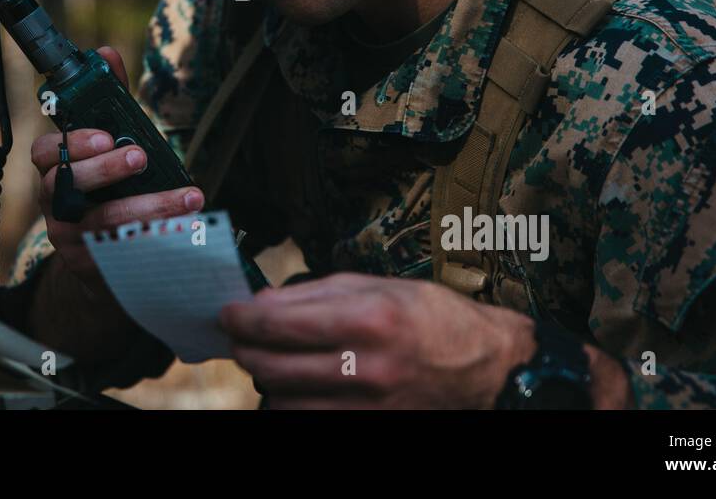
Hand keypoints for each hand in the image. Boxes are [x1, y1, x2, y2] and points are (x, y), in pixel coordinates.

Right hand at [29, 45, 203, 294]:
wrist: (108, 258)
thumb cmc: (112, 189)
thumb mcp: (112, 144)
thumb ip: (109, 101)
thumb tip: (105, 52)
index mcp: (56, 170)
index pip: (44, 152)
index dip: (70, 143)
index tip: (106, 135)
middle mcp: (54, 204)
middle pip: (62, 186)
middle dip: (103, 170)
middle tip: (141, 158)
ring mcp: (69, 239)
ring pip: (98, 223)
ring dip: (146, 208)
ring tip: (187, 197)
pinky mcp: (90, 268)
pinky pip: (120, 254)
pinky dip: (155, 241)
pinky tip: (184, 229)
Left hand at [220, 272, 627, 408]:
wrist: (488, 368)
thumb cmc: (433, 318)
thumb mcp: (378, 286)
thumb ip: (315, 293)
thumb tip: (261, 303)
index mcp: (369, 319)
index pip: (278, 324)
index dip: (241, 319)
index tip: (228, 313)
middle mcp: (366, 368)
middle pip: (271, 367)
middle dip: (246, 351)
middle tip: (241, 339)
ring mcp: (368, 407)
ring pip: (283, 402)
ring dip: (269, 381)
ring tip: (276, 362)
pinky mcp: (369, 429)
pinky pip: (308, 421)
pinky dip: (293, 405)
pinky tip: (298, 388)